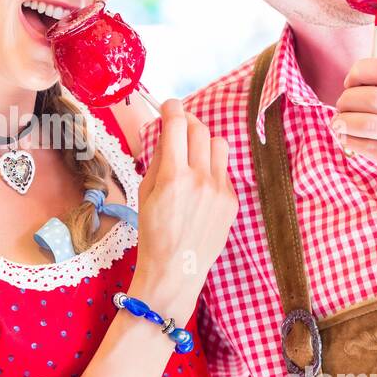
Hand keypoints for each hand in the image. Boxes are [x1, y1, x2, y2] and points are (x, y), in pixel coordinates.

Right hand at [132, 99, 237, 315]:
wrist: (175, 270)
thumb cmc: (153, 234)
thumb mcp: (145, 193)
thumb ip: (157, 160)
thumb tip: (165, 135)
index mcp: (173, 176)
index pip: (177, 125)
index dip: (171, 108)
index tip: (168, 106)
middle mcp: (200, 179)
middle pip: (200, 129)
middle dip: (187, 122)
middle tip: (178, 126)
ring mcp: (220, 190)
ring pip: (218, 145)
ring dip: (204, 142)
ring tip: (192, 155)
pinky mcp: (232, 201)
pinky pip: (224, 171)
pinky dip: (211, 170)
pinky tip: (200, 187)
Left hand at [330, 57, 376, 225]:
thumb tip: (364, 83)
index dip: (361, 71)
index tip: (350, 81)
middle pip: (374, 96)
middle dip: (348, 99)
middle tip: (341, 106)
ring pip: (368, 123)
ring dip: (344, 121)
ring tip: (338, 123)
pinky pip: (370, 149)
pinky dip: (350, 141)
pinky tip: (346, 140)